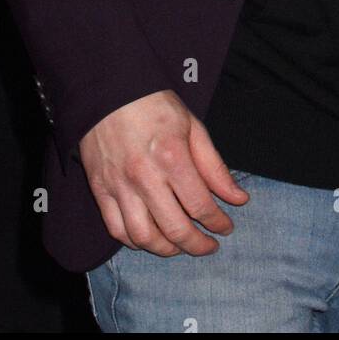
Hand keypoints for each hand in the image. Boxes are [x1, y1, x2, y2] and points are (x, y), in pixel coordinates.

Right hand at [78, 89, 249, 255]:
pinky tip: (149, 238)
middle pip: (174, 229)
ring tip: (180, 246)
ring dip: (166, 250)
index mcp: (173, 157)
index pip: (200, 206)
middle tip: (208, 246)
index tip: (226, 228)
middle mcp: (145, 177)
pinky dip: (134, 242)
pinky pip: (117, 229)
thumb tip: (238, 198)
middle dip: (197, 245)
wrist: (109, 90)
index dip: (218, 223)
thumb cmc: (155, 105)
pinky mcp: (100, 189)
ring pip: (143, 237)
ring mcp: (119, 185)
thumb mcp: (193, 127)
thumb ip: (215, 167)